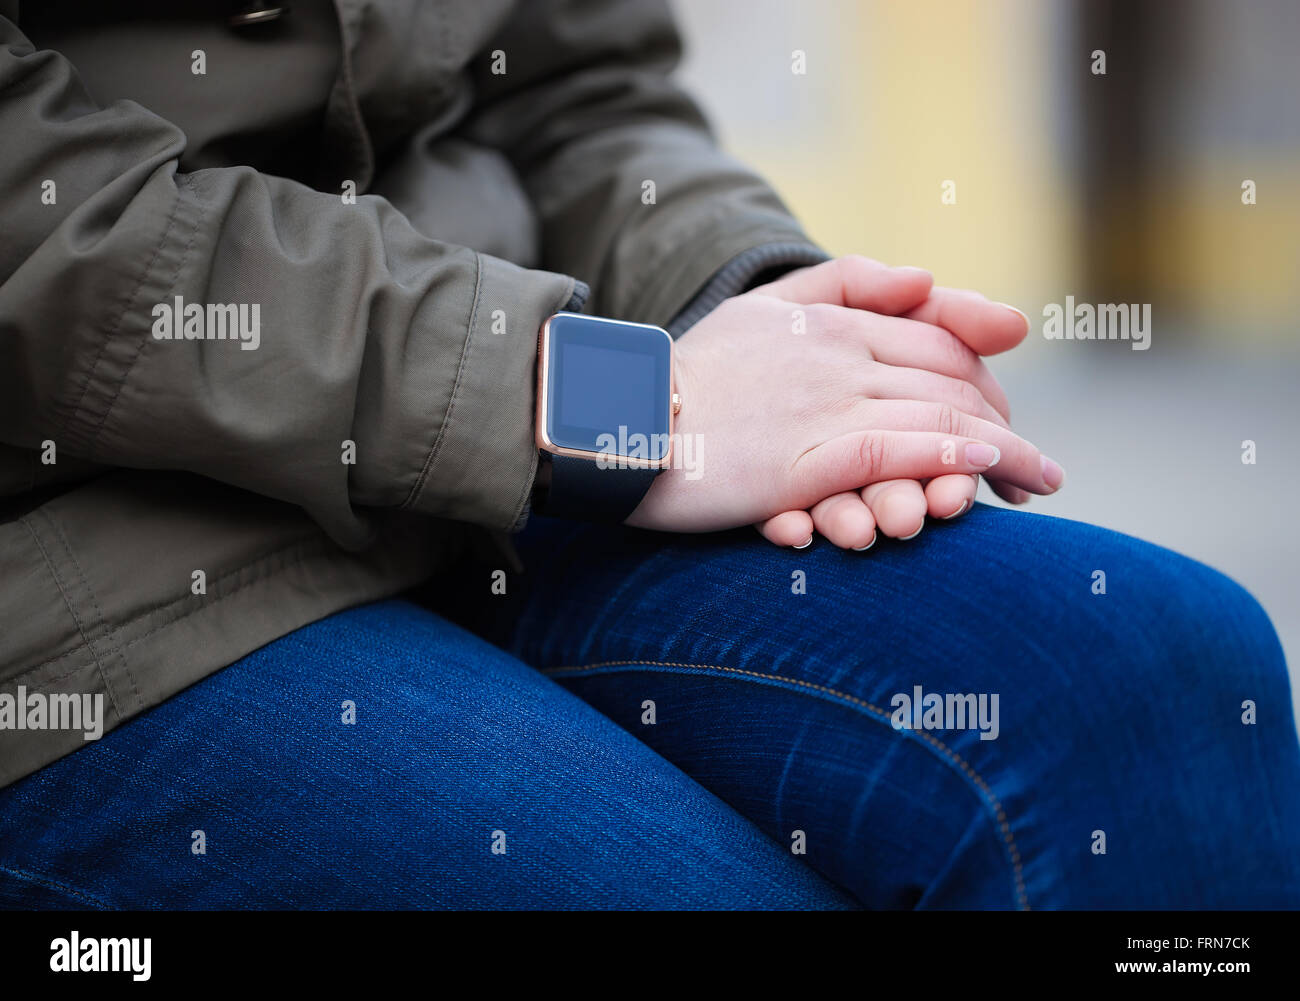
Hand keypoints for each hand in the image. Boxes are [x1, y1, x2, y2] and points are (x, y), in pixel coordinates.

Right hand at [625, 264, 1063, 535]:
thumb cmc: (691, 373)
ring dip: (1000, 454)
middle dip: (1006, 426)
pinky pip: (895, 450)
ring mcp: (824, 405)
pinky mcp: (805, 458)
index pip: (938, 342)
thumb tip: (927, 278)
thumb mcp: (765, 308)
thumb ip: (846, 284)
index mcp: (833, 320)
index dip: (986, 382)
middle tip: (1038, 472)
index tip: (1006, 424)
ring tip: (1038, 485)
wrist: (619, 417)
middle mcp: (840, 355)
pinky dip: (949, 459)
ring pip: (936, 417)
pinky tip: (984, 474)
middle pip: (951, 381)